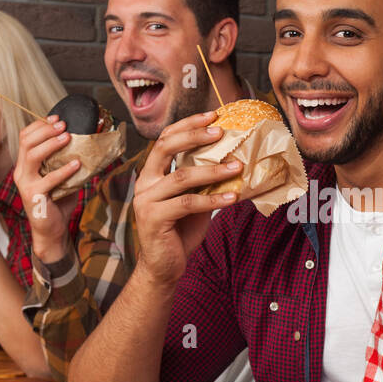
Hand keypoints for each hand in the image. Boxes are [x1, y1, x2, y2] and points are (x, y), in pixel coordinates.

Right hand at [13, 114, 79, 263]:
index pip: (25, 137)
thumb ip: (66, 161)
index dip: (39, 125)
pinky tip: (77, 164)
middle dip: (45, 130)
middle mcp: (22, 172)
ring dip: (51, 144)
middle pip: (26, 142)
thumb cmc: (57, 202)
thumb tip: (87, 144)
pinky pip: (48, 180)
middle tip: (64, 125)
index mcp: (25, 165)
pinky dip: (64, 170)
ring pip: (33, 156)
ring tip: (68, 137)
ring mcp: (26, 184)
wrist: (52, 230)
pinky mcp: (34, 197)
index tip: (56, 118)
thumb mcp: (61, 177)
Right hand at [132, 111, 240, 287]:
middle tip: (220, 131)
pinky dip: (213, 199)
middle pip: (166, 148)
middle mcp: (145, 183)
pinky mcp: (154, 219)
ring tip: (237, 167)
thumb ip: (203, 182)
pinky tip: (233, 197)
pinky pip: (187, 204)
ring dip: (213, 171)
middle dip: (194, 136)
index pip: (165, 139)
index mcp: (151, 174)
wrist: (164, 266)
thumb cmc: (180, 231)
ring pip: (181, 177)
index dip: (188, 125)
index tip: (212, 115)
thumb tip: (234, 160)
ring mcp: (146, 200)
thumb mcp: (194, 200)